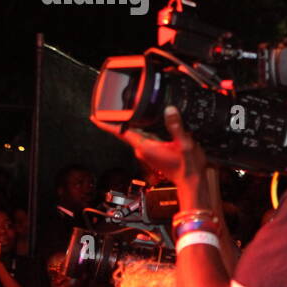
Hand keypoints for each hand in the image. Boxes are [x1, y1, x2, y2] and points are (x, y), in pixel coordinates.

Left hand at [93, 105, 207, 189]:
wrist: (191, 182)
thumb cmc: (187, 167)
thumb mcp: (184, 144)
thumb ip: (176, 126)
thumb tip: (169, 110)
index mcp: (145, 147)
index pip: (121, 133)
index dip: (106, 124)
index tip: (94, 117)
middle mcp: (142, 150)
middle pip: (128, 130)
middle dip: (125, 118)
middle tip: (120, 104)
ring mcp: (147, 152)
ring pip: (138, 133)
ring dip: (139, 123)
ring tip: (140, 111)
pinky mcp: (153, 153)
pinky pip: (145, 138)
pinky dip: (146, 129)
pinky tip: (154, 124)